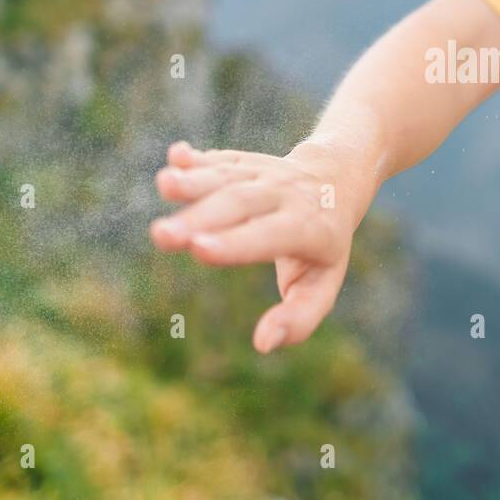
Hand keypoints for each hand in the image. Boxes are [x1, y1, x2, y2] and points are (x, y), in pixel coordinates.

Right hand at [149, 140, 357, 353]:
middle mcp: (286, 196)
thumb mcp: (323, 285)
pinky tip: (176, 156)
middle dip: (201, 217)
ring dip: (195, 179)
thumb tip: (263, 343)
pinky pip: (222, 159)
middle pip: (242, 204)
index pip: (273, 235)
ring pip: (229, 175)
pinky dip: (197, 159)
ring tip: (165, 183)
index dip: (237, 242)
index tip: (200, 250)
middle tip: (162, 235)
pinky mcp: (244, 161)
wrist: (337, 181)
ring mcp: (264, 173)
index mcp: (309, 229)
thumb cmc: (323, 249)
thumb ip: (299, 318)